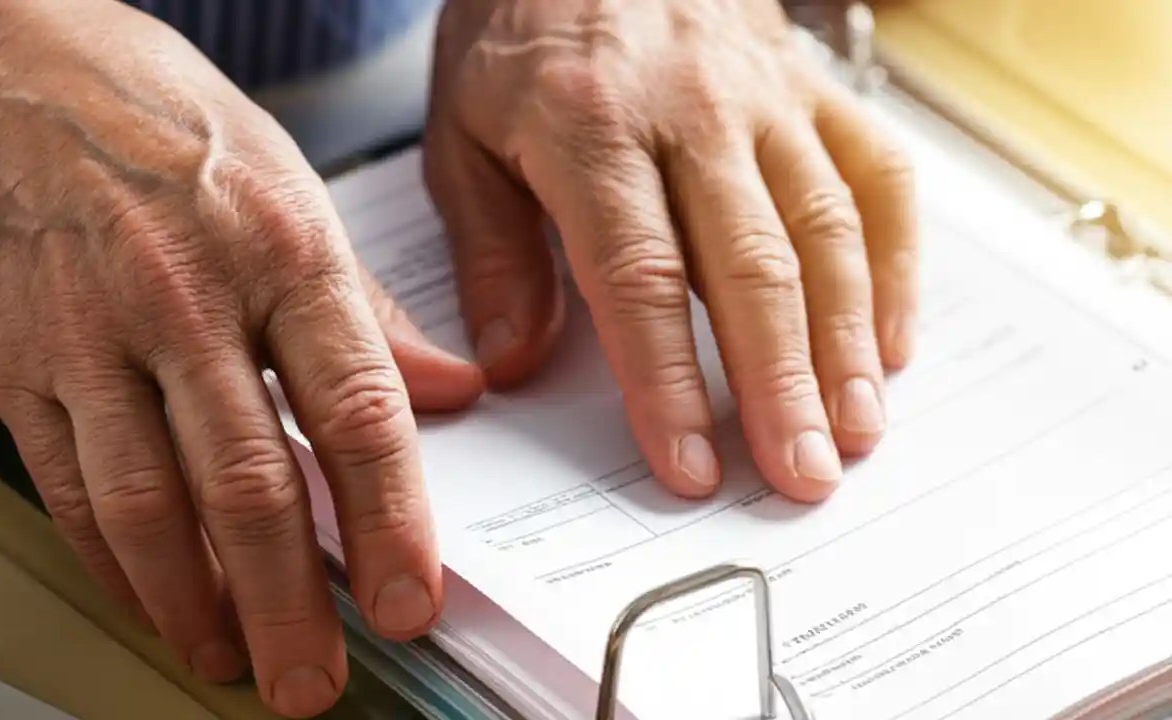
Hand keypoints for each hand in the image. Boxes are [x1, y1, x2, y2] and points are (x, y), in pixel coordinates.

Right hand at [0, 2, 482, 715]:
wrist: (3, 61)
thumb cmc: (159, 117)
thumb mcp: (295, 185)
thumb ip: (374, 309)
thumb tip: (451, 390)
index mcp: (283, 249)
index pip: (356, 412)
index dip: (389, 522)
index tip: (407, 600)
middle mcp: (188, 297)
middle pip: (252, 483)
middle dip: (290, 602)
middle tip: (314, 678)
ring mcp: (90, 334)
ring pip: (151, 504)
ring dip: (198, 604)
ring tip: (232, 660)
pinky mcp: (14, 362)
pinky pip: (69, 487)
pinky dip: (116, 563)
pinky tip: (154, 601)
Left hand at [424, 0, 917, 501]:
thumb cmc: (516, 36)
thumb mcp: (461, 136)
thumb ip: (490, 249)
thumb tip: (513, 362)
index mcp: (589, 125)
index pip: (637, 273)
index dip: (667, 378)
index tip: (689, 465)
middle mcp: (691, 111)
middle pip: (748, 264)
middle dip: (779, 382)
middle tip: (802, 475)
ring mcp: (765, 96)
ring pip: (824, 227)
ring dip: (847, 339)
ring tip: (858, 431)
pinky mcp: (813, 87)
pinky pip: (875, 174)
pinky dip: (896, 261)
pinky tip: (895, 342)